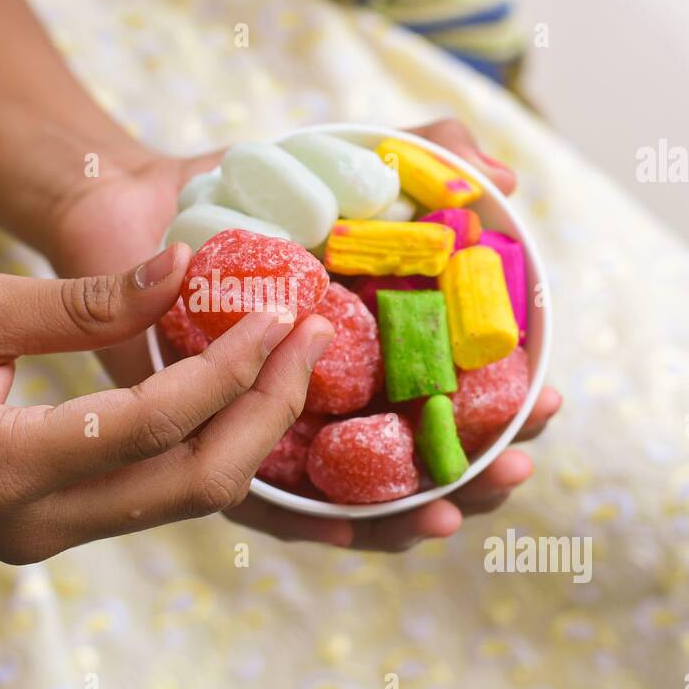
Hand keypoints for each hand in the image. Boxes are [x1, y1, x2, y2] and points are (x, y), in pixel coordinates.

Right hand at [0, 248, 333, 563]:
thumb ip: (75, 300)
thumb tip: (181, 269)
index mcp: (2, 465)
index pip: (150, 422)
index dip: (227, 367)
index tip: (282, 310)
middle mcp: (39, 523)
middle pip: (195, 484)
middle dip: (269, 412)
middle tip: (314, 338)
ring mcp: (53, 539)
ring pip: (187, 501)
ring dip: (252, 433)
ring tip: (296, 360)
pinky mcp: (63, 531)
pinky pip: (160, 497)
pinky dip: (212, 446)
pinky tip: (244, 394)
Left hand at [49, 119, 559, 551]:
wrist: (139, 202)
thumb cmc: (242, 193)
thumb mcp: (343, 166)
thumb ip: (427, 158)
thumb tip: (508, 181)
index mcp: (375, 356)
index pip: (457, 405)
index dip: (511, 415)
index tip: (548, 401)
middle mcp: (333, 404)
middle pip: (421, 463)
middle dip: (478, 477)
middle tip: (514, 463)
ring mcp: (276, 431)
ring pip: (358, 499)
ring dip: (415, 512)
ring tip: (454, 508)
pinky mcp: (213, 446)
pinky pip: (269, 504)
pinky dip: (318, 524)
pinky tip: (364, 531)